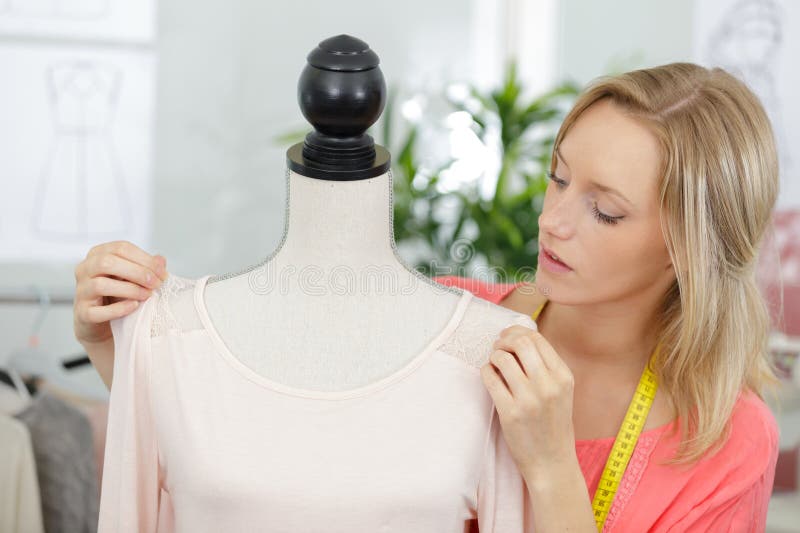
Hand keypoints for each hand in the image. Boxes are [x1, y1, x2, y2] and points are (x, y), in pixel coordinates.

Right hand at [73, 240, 167, 347]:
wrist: (103, 322)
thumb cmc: (118, 294)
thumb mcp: (133, 277)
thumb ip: (146, 267)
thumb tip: (161, 260)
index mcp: (98, 255)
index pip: (121, 248)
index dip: (145, 259)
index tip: (162, 272)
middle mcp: (85, 270)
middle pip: (107, 262)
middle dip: (137, 272)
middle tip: (156, 283)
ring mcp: (81, 292)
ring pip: (100, 285)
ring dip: (129, 289)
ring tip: (147, 295)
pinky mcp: (82, 313)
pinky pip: (97, 311)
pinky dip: (118, 309)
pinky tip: (134, 306)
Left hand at [480, 325, 576, 474]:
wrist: (551, 463)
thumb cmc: (553, 423)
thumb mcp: (560, 391)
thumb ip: (545, 366)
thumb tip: (518, 337)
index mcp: (563, 377)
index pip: (537, 339)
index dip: (517, 331)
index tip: (507, 336)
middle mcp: (549, 385)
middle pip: (520, 342)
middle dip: (504, 339)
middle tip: (497, 347)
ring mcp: (529, 399)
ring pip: (502, 358)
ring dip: (493, 356)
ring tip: (494, 364)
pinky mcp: (510, 413)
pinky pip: (490, 378)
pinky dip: (486, 371)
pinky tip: (490, 377)